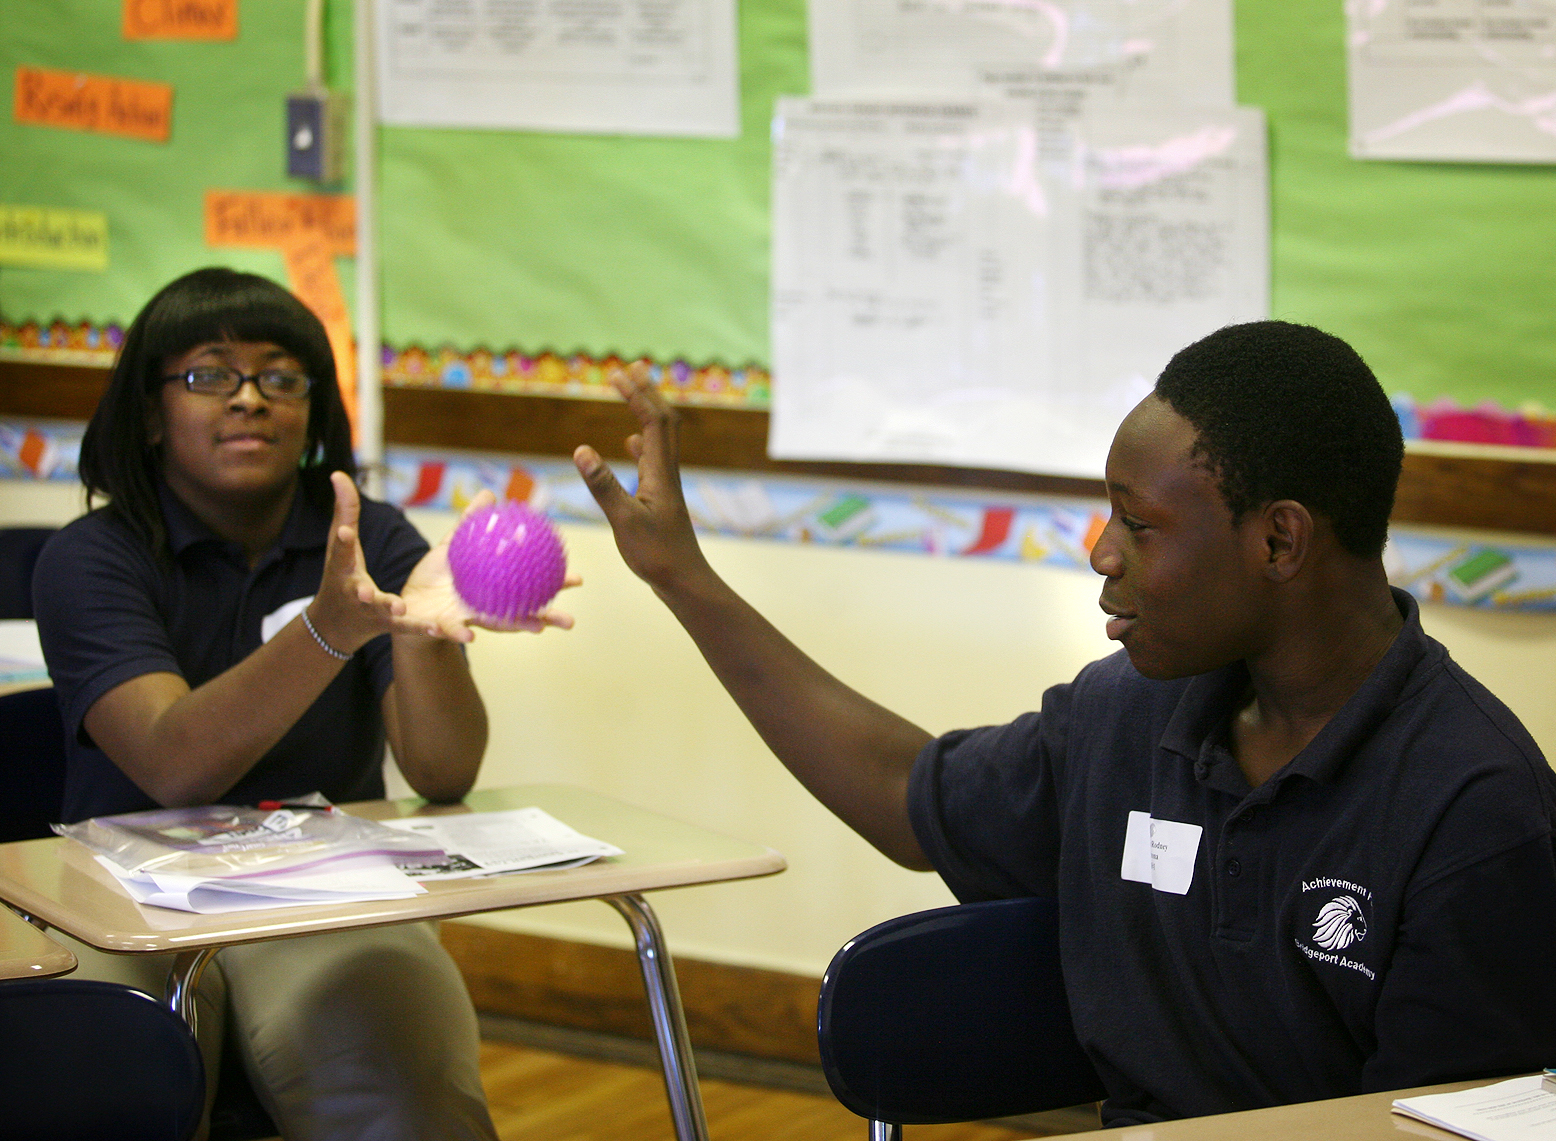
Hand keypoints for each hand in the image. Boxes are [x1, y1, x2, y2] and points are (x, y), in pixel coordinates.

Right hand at [306, 471, 409, 653]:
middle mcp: (356, 593)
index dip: (342, 540)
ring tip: (399, 606)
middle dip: (362, 590)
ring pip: (385, 612)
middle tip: (365, 590)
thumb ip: (345, 510)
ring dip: (391, 608)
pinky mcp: (394, 625)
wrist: (337, 625)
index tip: (344, 529)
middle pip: (359, 590)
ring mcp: (374, 612)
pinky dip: (425, 628)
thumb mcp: (340, 544)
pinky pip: (412, 627)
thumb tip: (337, 473)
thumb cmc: (339, 574)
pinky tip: (441, 628)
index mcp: (343, 569)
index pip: (341, 552)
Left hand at [398, 489, 579, 638]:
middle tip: (571, 620)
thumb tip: (489, 494)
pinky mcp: (439, 628)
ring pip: (494, 628)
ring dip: (515, 629)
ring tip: (537, 629)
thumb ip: (469, 525)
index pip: (530, 589)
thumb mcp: (451, 547)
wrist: (402, 605)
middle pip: (523, 616)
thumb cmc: (433, 578)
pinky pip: (450, 631)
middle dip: (547, 619)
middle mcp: (487, 611)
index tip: (578, 579)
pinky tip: (468, 636)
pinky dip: (458, 633)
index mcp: (495, 592)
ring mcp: (466, 621)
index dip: (553, 585)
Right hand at [573, 370, 710, 592]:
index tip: (616, 374)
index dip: (636, 394)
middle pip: (664, 421)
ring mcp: (665, 485)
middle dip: (648, 392)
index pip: (651, 421)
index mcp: (660, 473)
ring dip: (647, 412)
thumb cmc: (656, 555)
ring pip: (660, 438)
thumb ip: (602, 485)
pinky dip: (641, 443)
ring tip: (633, 394)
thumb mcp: (623, 520)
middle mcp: (667, 473)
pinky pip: (652, 459)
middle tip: (633, 368)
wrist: (684, 582)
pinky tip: (630, 445)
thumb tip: (580, 449)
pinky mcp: (661, 498)